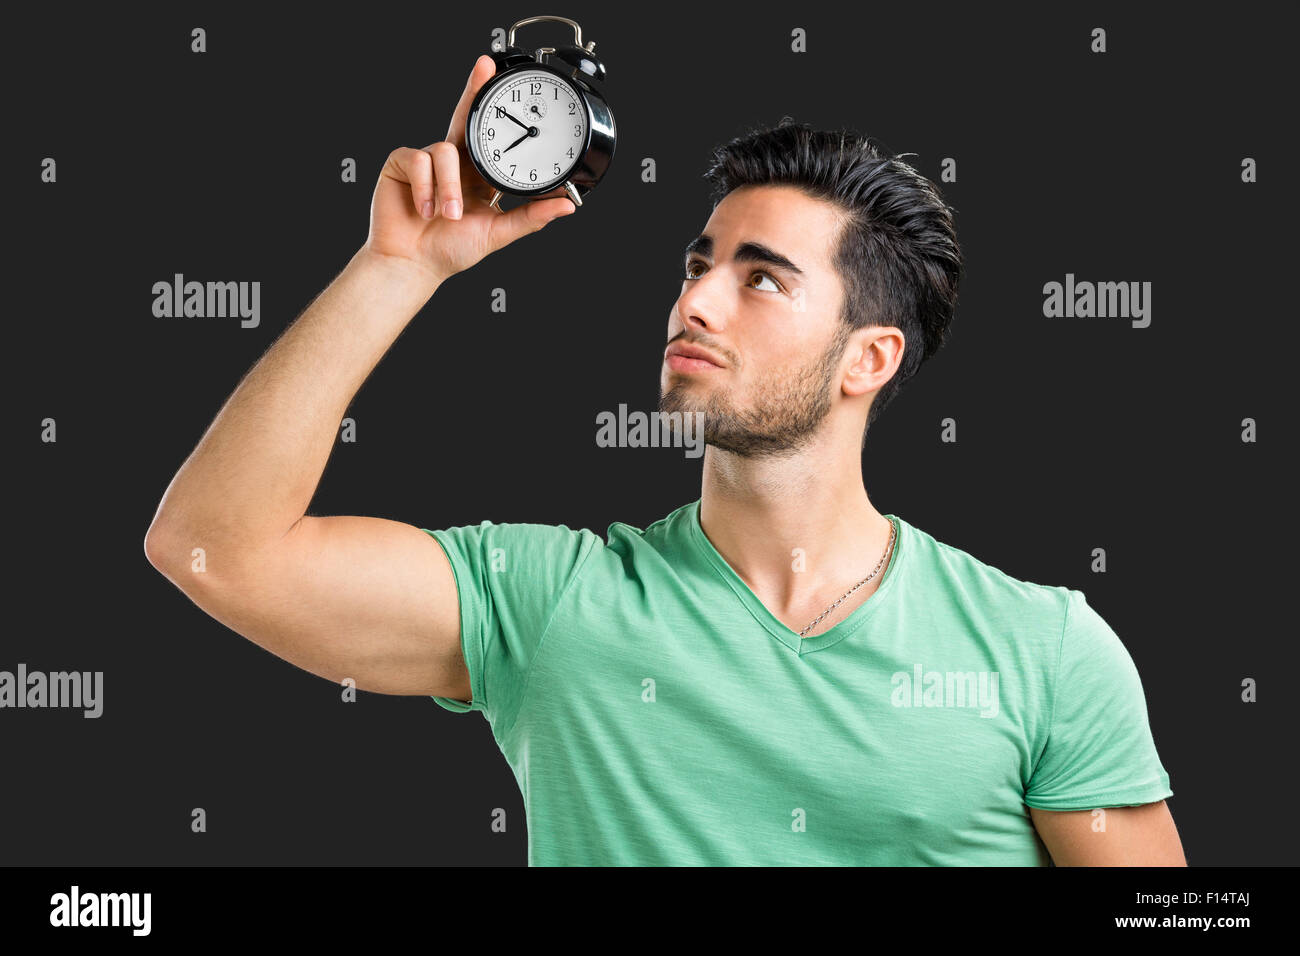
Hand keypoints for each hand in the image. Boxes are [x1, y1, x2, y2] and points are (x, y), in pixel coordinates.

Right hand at [363, 55, 576, 283]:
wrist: (413, 264)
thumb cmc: (451, 250)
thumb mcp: (497, 232)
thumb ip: (531, 217)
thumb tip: (568, 205)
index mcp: (477, 174)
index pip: (491, 137)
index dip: (498, 110)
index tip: (508, 83)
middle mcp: (453, 162)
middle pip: (464, 117)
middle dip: (473, 90)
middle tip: (485, 66)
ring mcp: (426, 160)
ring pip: (445, 151)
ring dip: (450, 187)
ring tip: (450, 215)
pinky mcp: (401, 163)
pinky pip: (419, 161)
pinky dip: (426, 188)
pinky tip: (425, 209)